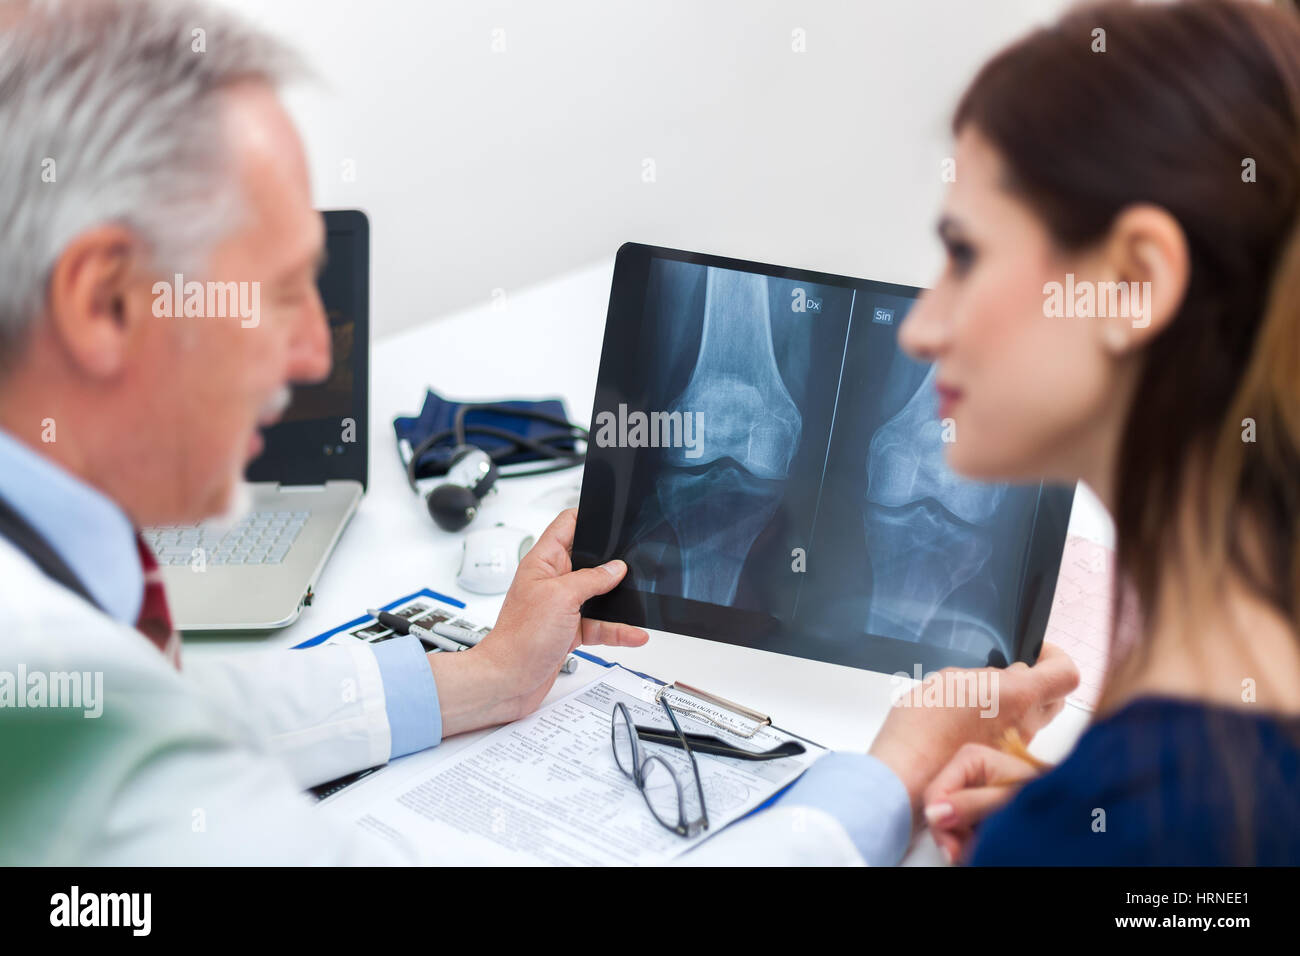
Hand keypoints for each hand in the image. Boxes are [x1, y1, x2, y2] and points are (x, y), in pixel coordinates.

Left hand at [428, 509, 648, 735]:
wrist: (508, 681)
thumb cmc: (518, 638)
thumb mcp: (561, 597)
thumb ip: (592, 579)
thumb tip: (615, 568)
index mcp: (542, 562)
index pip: (566, 526)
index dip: (587, 516)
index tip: (610, 515)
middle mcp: (551, 582)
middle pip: (588, 561)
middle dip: (611, 562)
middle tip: (634, 560)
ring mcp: (560, 607)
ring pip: (597, 596)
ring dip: (619, 600)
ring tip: (641, 599)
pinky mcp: (568, 631)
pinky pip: (599, 625)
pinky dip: (617, 629)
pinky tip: (633, 633)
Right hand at [868, 643, 1076, 823]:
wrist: (910, 776)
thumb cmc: (922, 727)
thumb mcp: (950, 679)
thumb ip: (987, 675)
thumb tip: (1003, 677)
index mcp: (1017, 696)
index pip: (1066, 674)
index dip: (1055, 658)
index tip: (1036, 653)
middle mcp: (1026, 725)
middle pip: (1056, 698)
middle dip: (1039, 683)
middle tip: (1010, 676)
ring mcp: (1017, 749)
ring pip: (1034, 720)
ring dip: (1016, 707)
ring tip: (979, 702)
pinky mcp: (1003, 765)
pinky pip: (1014, 739)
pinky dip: (1000, 729)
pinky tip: (970, 726)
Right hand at [923, 743, 1041, 863]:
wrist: (1072, 806)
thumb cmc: (1042, 795)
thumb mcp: (1006, 800)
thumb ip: (971, 804)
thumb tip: (933, 812)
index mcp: (969, 757)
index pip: (936, 792)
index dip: (940, 821)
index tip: (952, 850)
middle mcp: (964, 770)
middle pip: (938, 806)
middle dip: (950, 832)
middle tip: (963, 854)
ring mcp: (969, 787)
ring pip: (947, 819)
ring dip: (959, 838)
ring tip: (980, 845)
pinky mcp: (974, 804)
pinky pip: (959, 824)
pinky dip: (968, 838)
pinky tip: (982, 841)